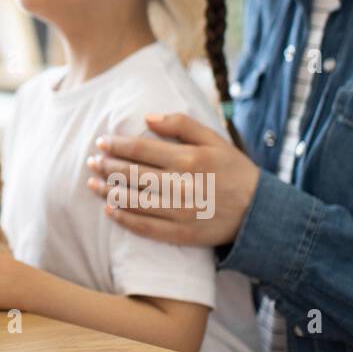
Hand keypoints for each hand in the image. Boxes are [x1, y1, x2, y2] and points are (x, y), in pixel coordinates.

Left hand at [83, 112, 260, 246]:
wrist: (261, 213)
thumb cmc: (234, 171)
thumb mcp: (214, 140)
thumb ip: (181, 125)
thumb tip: (147, 118)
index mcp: (189, 159)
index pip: (141, 149)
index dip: (117, 145)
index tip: (101, 142)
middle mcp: (182, 185)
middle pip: (133, 174)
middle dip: (107, 167)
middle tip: (91, 162)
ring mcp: (181, 212)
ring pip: (135, 200)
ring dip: (109, 192)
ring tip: (92, 184)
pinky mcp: (183, 234)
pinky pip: (147, 227)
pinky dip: (125, 219)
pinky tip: (110, 211)